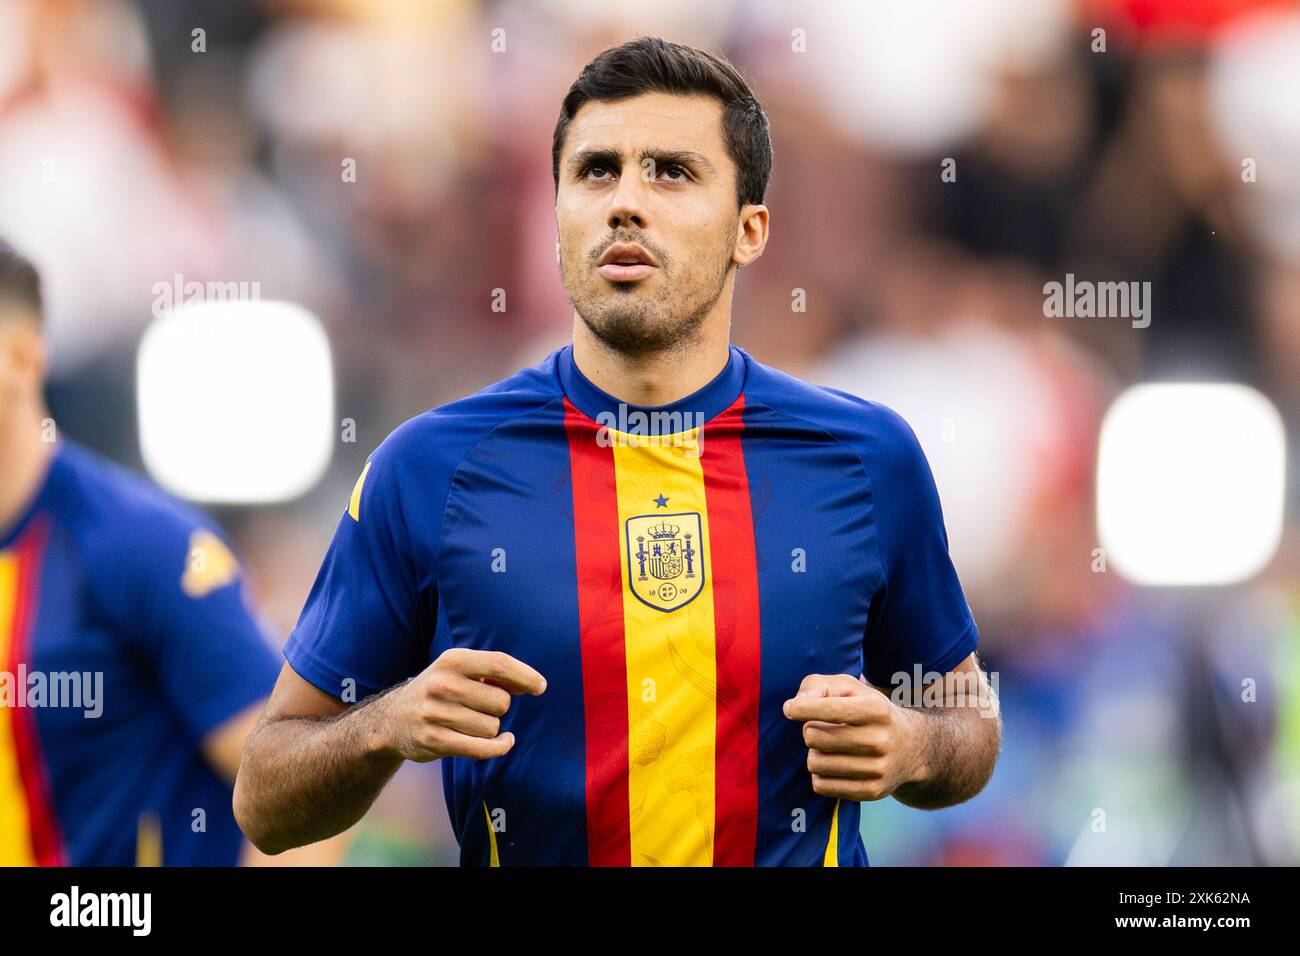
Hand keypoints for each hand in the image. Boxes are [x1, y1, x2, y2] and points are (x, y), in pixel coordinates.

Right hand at [376, 648, 545, 761]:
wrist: (393, 719)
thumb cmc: (439, 691)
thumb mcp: (458, 670)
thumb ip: (493, 674)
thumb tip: (532, 685)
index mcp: (452, 660)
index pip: (499, 664)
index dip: (525, 676)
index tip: (540, 687)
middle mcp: (442, 684)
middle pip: (501, 701)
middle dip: (499, 707)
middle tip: (481, 707)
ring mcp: (436, 713)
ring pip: (493, 727)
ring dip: (491, 728)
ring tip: (471, 722)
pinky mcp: (435, 740)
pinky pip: (483, 748)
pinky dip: (499, 747)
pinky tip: (504, 742)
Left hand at [783, 673, 925, 801]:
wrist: (911, 748)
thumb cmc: (870, 711)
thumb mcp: (851, 688)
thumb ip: (818, 686)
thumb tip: (793, 706)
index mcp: (876, 709)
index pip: (827, 709)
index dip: (800, 708)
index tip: (791, 709)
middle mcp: (879, 740)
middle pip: (813, 737)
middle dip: (810, 730)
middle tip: (823, 728)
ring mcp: (877, 769)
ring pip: (815, 763)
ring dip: (814, 753)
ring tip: (830, 747)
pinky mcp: (871, 792)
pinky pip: (821, 785)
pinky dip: (820, 774)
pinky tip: (835, 765)